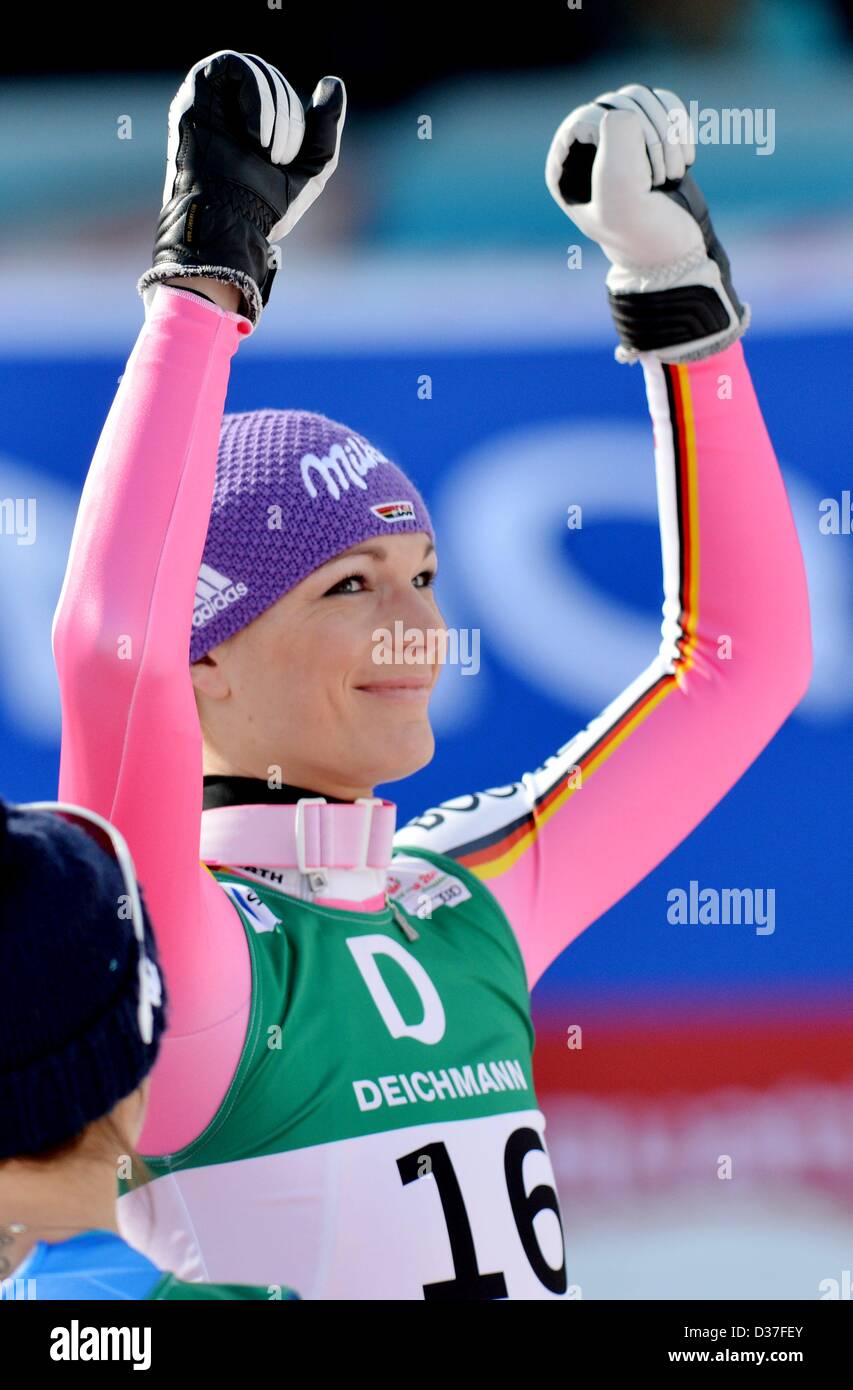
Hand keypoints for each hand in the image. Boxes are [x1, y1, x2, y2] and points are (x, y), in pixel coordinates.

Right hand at [139, 51, 345, 326]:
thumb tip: (333, 82)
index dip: (297, 121)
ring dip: (274, 111)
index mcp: (252, 123)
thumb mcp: (312, 168)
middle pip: (272, 79)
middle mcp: (228, 106)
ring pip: (256, 70)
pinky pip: (233, 64)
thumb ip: (326, 128)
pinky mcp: (196, 92)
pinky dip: (256, 95)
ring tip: (266, 151)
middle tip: (276, 159)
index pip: (284, 95)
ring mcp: (210, 97)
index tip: (286, 161)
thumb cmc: (266, 210)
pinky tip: (256, 134)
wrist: (230, 227)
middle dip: (287, 118)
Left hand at [545, 84, 747, 362]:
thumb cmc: (643, 235)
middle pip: (621, 102)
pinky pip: (664, 103)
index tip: (643, 177)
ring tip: (674, 172)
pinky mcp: (650, 135)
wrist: (677, 253)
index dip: (627, 137)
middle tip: (663, 178)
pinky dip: (680, 127)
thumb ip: (617, 145)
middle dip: (653, 136)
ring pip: (644, 98)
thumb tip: (625, 109)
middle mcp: (586, 148)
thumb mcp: (622, 197)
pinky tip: (685, 160)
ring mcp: (619, 139)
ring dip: (670, 132)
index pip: (591, 115)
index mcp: (565, 166)